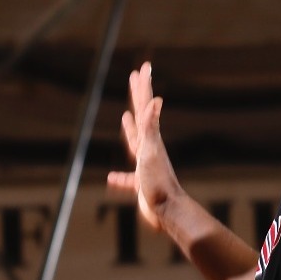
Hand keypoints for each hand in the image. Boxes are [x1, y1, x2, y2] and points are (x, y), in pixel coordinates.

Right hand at [106, 62, 181, 232]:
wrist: (168, 211)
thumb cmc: (159, 182)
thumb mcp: (151, 151)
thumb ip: (151, 126)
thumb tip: (156, 100)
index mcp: (150, 138)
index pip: (145, 106)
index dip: (143, 87)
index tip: (143, 68)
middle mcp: (148, 147)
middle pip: (141, 115)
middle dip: (138, 96)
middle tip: (135, 76)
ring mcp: (145, 164)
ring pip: (135, 141)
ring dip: (130, 128)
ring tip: (125, 116)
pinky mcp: (141, 183)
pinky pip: (128, 176)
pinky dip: (120, 176)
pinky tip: (112, 178)